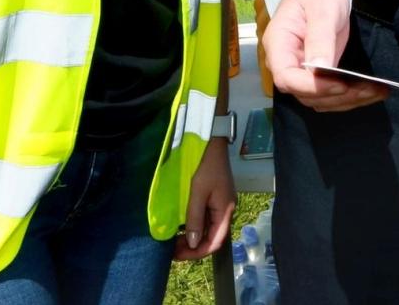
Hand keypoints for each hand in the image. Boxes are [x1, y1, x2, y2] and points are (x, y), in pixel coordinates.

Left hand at [171, 138, 234, 259]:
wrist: (213, 144)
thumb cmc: (206, 166)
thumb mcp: (198, 192)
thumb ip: (195, 218)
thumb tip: (193, 243)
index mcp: (224, 212)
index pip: (214, 242)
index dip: (197, 253)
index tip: (179, 255)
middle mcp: (225, 211)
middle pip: (212, 238)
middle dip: (193, 248)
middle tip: (173, 250)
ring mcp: (221, 205)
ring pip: (209, 230)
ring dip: (194, 238)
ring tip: (175, 242)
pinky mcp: (216, 199)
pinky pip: (207, 220)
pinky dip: (195, 227)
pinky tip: (184, 228)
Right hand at [263, 0, 384, 111]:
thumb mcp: (322, 9)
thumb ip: (320, 38)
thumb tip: (319, 68)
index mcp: (279, 44)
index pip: (287, 78)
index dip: (312, 87)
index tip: (340, 84)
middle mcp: (286, 62)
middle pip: (305, 94)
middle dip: (338, 96)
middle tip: (370, 89)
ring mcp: (301, 70)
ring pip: (320, 99)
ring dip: (348, 100)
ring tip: (377, 91)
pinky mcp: (317, 74)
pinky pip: (329, 93)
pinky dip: (350, 96)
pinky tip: (371, 91)